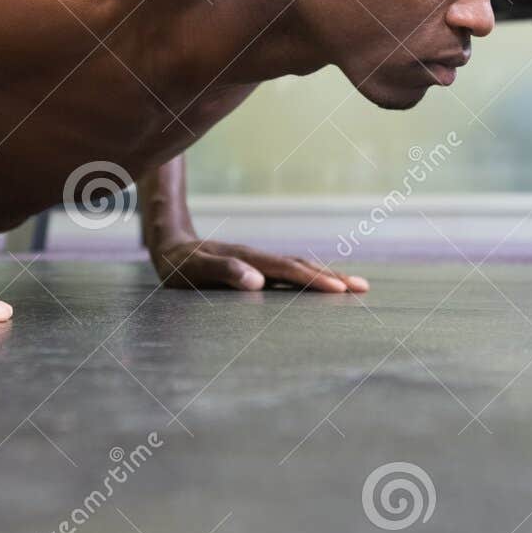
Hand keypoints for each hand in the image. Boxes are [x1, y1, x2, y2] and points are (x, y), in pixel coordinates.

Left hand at [150, 237, 367, 293]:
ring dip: (325, 276)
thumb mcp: (193, 269)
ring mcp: (259, 261)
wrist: (169, 242)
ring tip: (353, 286)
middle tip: (362, 289)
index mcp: (248, 259)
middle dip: (332, 277)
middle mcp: (258, 258)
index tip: (339, 290)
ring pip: (298, 267)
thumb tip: (257, 281)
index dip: (312, 280)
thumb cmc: (178, 263)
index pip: (286, 271)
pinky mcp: (256, 267)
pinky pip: (289, 272)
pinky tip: (320, 284)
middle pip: (301, 266)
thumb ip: (223, 271)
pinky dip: (309, 277)